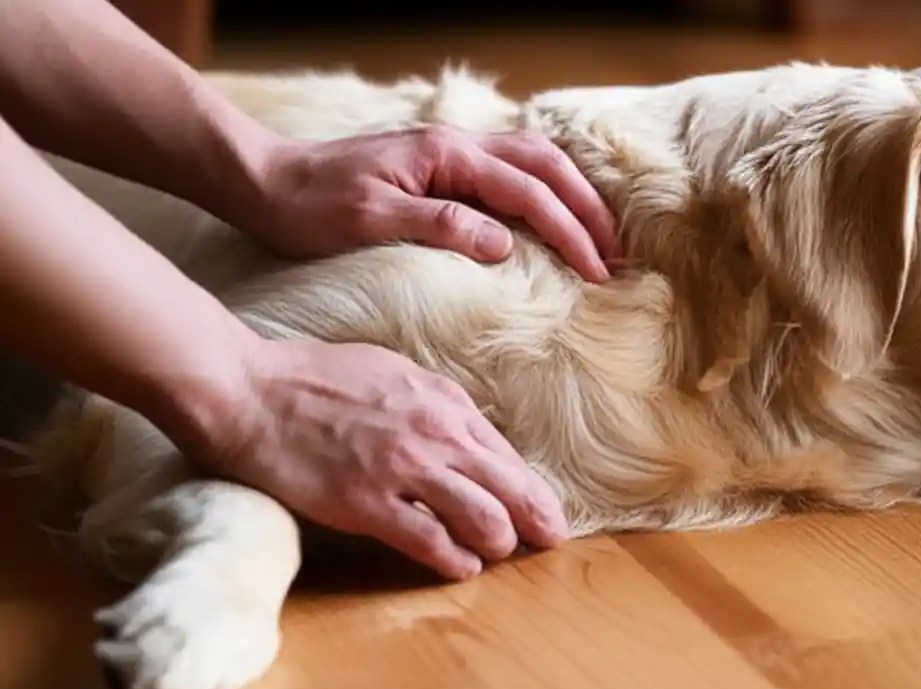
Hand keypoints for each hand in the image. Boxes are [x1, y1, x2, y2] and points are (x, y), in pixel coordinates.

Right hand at [178, 335, 567, 579]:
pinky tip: (460, 567)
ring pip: (485, 519)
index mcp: (445, 401)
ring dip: (498, 543)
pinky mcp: (368, 504)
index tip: (543, 513)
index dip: (532, 490)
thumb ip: (435, 406)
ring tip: (493, 554)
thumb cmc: (317, 380)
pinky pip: (432, 542)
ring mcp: (404, 470)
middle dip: (538, 521)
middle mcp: (435, 434)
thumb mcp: (395, 373)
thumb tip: (465, 435)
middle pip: (512, 489)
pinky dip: (455, 561)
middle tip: (547, 542)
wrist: (252, 392)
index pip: (509, 456)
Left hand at [242, 126, 618, 280]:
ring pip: (533, 161)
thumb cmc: (310, 205)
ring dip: (572, 196)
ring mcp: (451, 154)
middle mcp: (457, 146)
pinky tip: (552, 218)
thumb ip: (440, 225)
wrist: (266, 182)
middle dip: (587, 208)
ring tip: (598, 237)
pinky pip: (511, 173)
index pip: (528, 192)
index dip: (569, 231)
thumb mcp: (371, 219)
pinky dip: (545, 192)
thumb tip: (504, 244)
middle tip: (616, 254)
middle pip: (546, 165)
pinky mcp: (442, 169)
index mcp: (447, 156)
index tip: (597, 272)